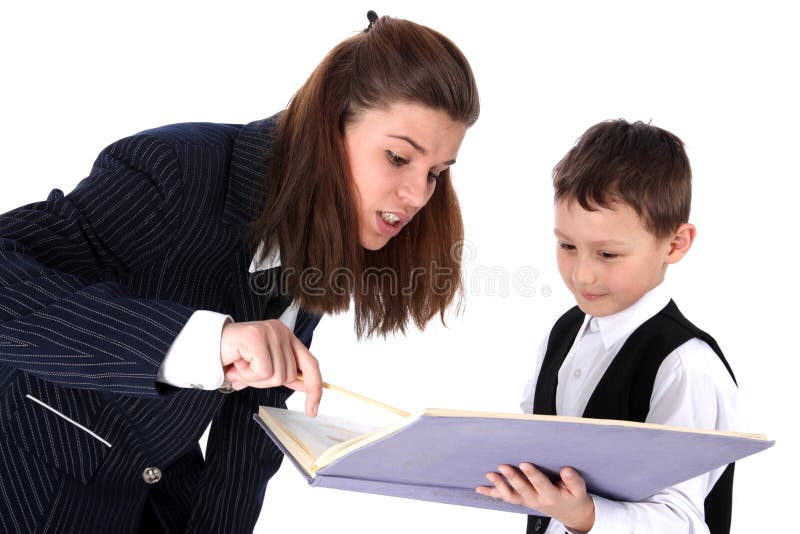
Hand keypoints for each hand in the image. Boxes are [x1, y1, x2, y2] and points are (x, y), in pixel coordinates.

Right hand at [220, 319, 321, 416]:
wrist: (205, 347)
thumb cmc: (234, 357)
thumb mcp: (263, 368)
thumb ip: (283, 373)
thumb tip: (306, 387)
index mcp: (287, 337)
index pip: (310, 364)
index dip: (314, 387)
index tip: (313, 410)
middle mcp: (281, 331)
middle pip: (288, 375)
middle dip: (265, 382)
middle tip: (247, 372)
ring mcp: (270, 332)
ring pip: (276, 375)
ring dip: (254, 378)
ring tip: (241, 366)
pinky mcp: (257, 336)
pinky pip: (262, 371)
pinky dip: (247, 375)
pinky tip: (237, 364)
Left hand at [476, 463, 594, 530]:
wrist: (569, 512)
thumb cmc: (572, 497)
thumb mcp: (579, 491)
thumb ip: (573, 481)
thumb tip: (566, 470)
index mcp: (551, 496)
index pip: (540, 484)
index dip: (532, 475)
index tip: (524, 464)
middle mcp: (536, 499)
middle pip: (522, 489)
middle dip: (512, 478)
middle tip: (504, 467)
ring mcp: (527, 500)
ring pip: (510, 495)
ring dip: (498, 485)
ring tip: (489, 474)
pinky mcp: (521, 499)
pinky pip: (504, 497)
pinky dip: (491, 492)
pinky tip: (479, 487)